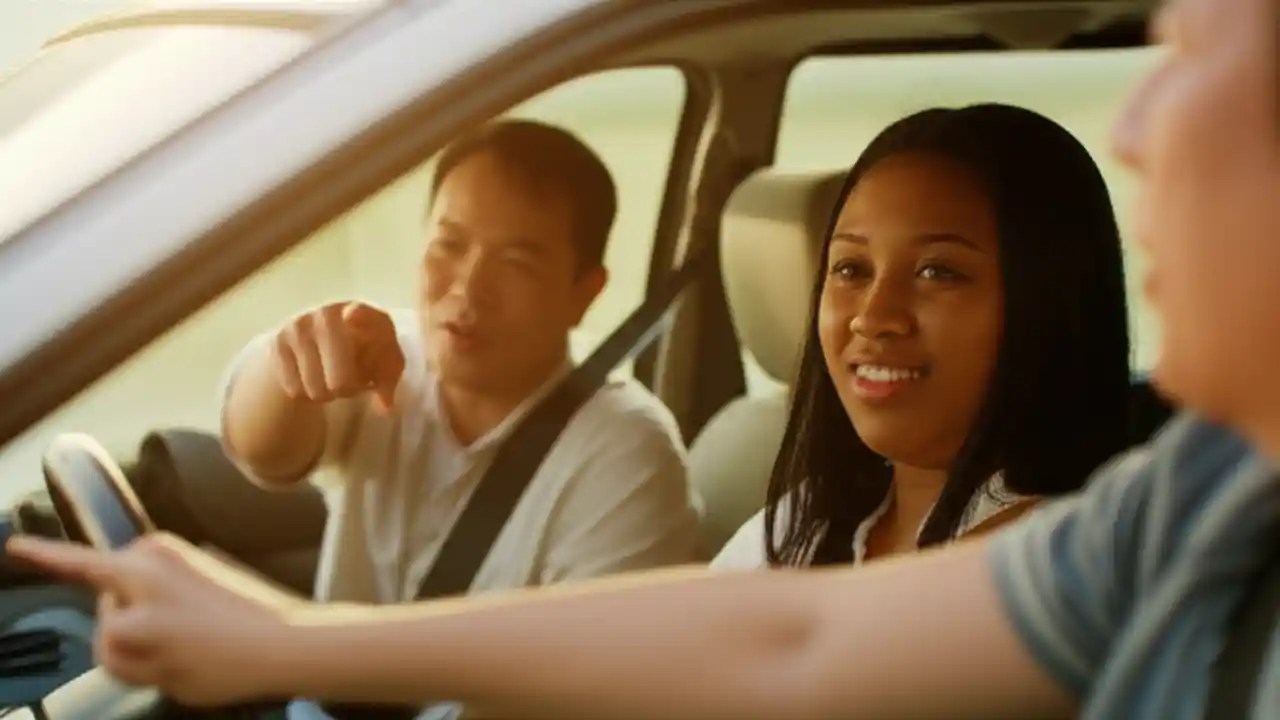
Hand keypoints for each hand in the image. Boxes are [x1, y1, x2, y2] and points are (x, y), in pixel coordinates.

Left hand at [5, 533, 306, 705]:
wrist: (285, 641)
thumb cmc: (251, 609)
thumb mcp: (203, 573)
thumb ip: (158, 581)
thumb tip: (131, 602)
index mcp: (158, 552)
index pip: (89, 558)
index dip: (45, 556)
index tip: (14, 549)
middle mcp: (143, 579)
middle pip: (105, 605)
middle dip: (128, 616)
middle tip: (177, 624)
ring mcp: (143, 621)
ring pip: (108, 641)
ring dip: (132, 648)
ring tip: (180, 645)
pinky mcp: (151, 658)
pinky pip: (127, 670)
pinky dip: (146, 671)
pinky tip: (181, 662)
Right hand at [273, 302, 404, 411]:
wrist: (324, 336)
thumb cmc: (366, 351)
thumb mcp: (384, 364)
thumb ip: (389, 382)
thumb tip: (386, 408)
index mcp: (363, 313)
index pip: (360, 313)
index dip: (358, 316)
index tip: (352, 316)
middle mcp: (328, 315)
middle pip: (340, 381)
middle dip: (349, 391)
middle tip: (351, 383)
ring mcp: (299, 327)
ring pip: (316, 390)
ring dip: (327, 395)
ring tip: (331, 378)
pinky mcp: (278, 343)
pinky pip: (295, 391)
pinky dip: (306, 394)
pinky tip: (313, 376)